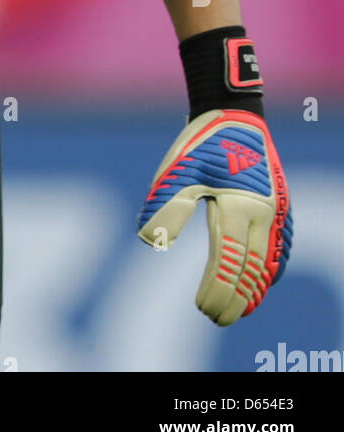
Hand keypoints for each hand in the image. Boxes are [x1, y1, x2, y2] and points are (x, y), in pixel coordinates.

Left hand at [137, 109, 292, 325]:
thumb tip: (150, 241)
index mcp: (239, 206)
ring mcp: (276, 210)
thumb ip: (166, 205)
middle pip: (252, 269)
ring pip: (270, 261)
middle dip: (236, 298)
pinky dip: (271, 268)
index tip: (202, 308)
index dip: (218, 289)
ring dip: (256, 288)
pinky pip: (280, 245)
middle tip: (217, 319)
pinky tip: (264, 279)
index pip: (230, 262)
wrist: (235, 113)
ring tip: (241, 309)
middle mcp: (264, 213)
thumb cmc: (202, 141)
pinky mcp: (279, 204)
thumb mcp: (178, 169)